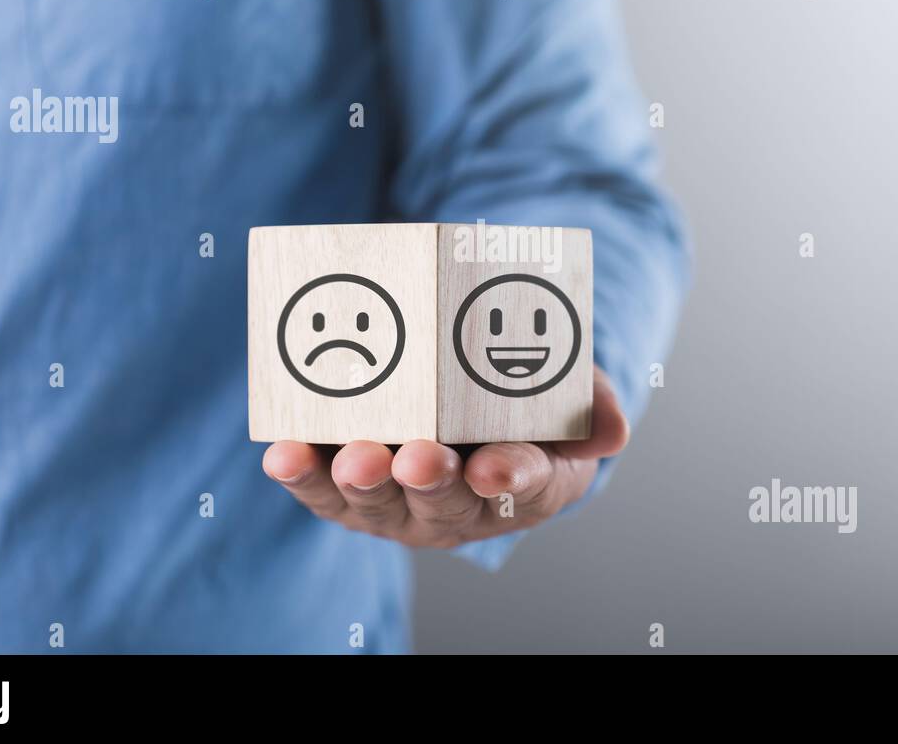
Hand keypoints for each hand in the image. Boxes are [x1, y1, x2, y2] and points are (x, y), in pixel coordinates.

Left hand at [262, 368, 627, 547]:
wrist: (469, 401)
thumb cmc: (525, 401)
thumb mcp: (571, 392)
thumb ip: (593, 405)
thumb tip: (614, 428)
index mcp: (525, 481)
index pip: (522, 484)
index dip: (508, 476)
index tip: (495, 467)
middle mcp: (461, 505)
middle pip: (444, 502)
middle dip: (429, 480)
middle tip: (418, 458)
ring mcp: (402, 502)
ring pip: (379, 501)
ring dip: (363, 481)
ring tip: (353, 457)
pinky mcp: (349, 489)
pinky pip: (322, 487)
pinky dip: (302, 473)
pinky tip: (283, 452)